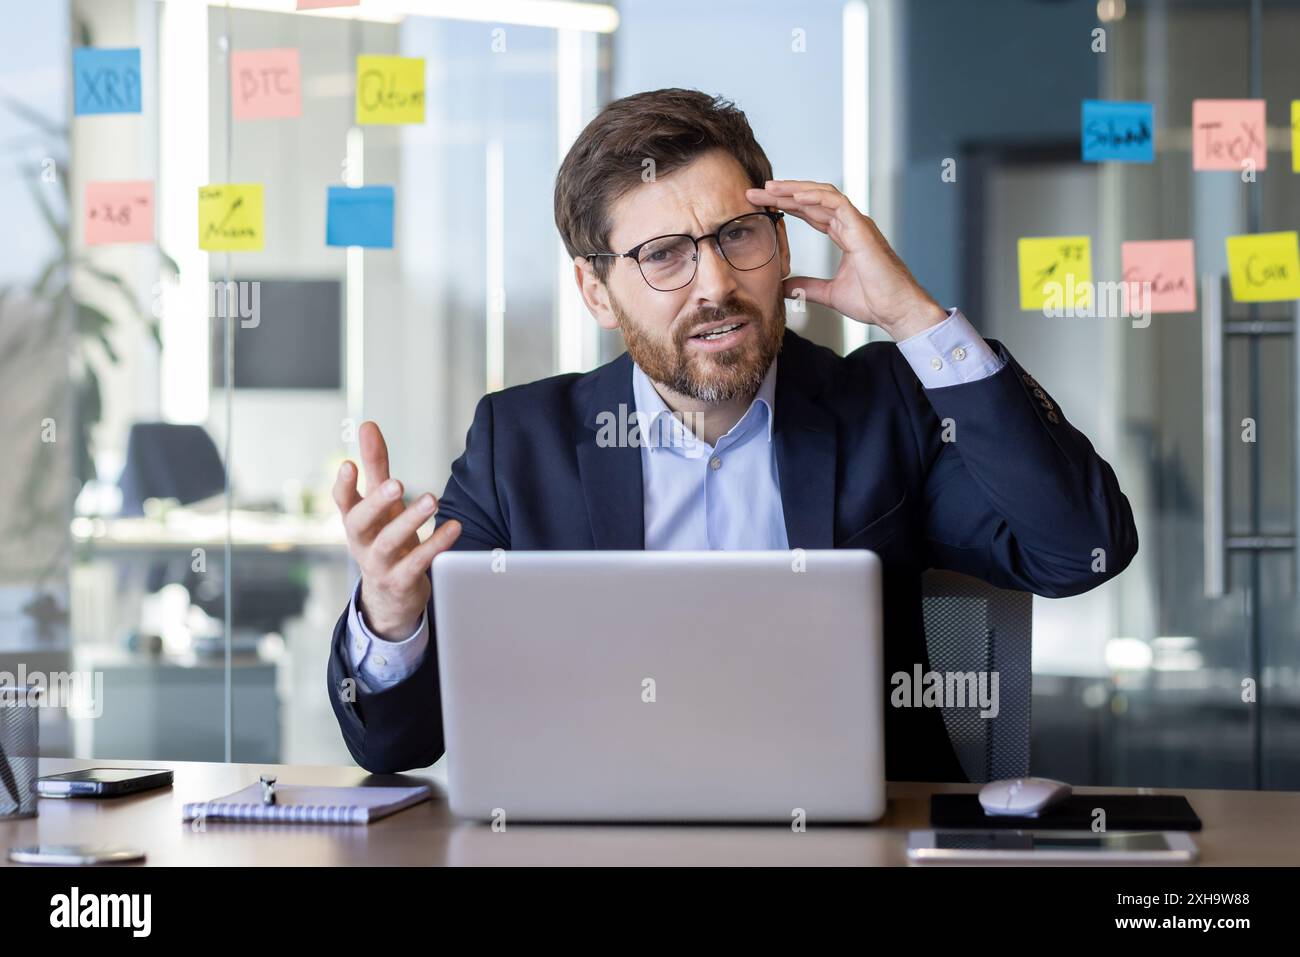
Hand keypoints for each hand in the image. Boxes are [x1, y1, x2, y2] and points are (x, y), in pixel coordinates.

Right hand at [333, 421, 460, 638]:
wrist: (390, 596)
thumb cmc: (384, 537)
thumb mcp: (379, 504)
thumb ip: (376, 466)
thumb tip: (367, 425)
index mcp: (355, 521)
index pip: (343, 502)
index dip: (343, 485)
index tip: (349, 464)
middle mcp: (362, 542)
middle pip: (361, 523)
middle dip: (377, 502)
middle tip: (397, 483)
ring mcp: (380, 565)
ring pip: (391, 543)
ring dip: (411, 520)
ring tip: (432, 499)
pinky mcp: (401, 582)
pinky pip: (417, 564)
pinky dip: (436, 545)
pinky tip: (454, 526)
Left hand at [745, 179, 946, 340]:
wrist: (896, 310)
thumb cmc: (873, 301)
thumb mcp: (829, 294)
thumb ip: (807, 287)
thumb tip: (783, 288)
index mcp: (845, 235)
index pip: (810, 213)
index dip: (786, 206)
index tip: (760, 206)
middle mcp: (850, 224)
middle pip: (812, 200)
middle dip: (783, 194)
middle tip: (754, 193)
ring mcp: (857, 224)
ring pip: (822, 195)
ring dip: (794, 189)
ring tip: (770, 188)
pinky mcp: (862, 228)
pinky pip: (837, 203)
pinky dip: (816, 196)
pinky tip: (795, 195)